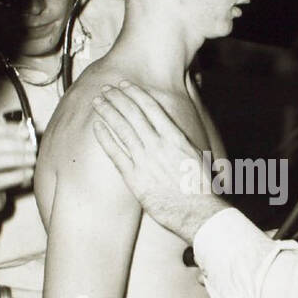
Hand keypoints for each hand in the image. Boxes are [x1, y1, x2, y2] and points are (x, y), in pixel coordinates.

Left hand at [91, 82, 226, 243]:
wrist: (197, 212)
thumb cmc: (201, 187)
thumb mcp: (196, 156)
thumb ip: (182, 142)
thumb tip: (174, 133)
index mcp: (175, 137)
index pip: (151, 108)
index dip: (135, 93)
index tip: (124, 85)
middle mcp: (158, 144)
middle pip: (133, 114)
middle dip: (117, 98)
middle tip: (106, 88)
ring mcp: (145, 160)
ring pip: (122, 128)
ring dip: (108, 112)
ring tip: (97, 101)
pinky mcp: (135, 177)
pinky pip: (116, 153)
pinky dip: (105, 138)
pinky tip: (97, 127)